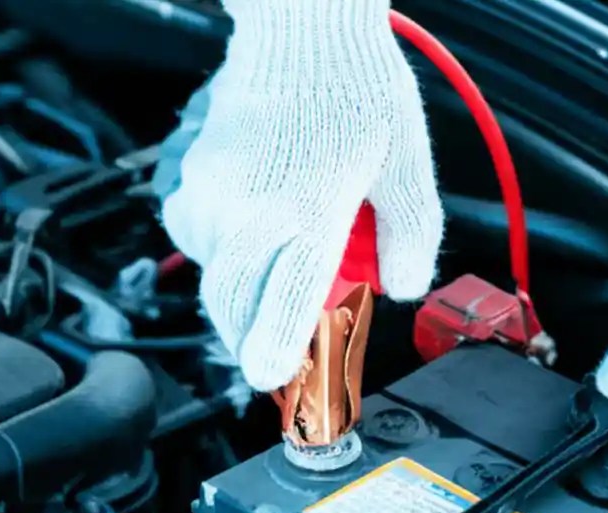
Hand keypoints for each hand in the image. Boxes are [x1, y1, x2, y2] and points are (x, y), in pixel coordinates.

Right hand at [161, 0, 441, 389]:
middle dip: (253, 343)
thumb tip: (405, 287)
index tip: (275, 383)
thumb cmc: (357, 87)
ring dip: (238, 302)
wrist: (301, 28)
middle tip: (278, 366)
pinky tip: (249, 248)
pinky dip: (221, 258)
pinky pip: (197, 238)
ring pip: (213, 274)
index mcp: (310, 209)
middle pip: (234, 303)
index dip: (279, 351)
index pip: (287, 299)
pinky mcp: (196, 176)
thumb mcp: (407, 163)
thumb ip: (412, 235)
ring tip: (269, 307)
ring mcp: (215, 191)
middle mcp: (252, 206)